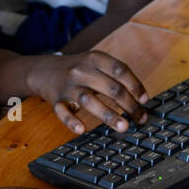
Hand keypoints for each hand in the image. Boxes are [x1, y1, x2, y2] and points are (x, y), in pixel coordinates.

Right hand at [26, 50, 148, 134]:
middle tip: (141, 118)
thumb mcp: (95, 63)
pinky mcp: (55, 100)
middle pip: (110, 87)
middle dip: (129, 105)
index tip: (144, 100)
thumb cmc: (78, 70)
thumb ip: (115, 75)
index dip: (135, 85)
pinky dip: (71, 121)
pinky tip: (81, 129)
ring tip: (124, 126)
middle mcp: (81, 70)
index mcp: (94, 58)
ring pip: (89, 100)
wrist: (44, 70)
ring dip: (109, 115)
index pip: (120, 70)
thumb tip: (140, 98)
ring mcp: (68, 86)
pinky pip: (62, 112)